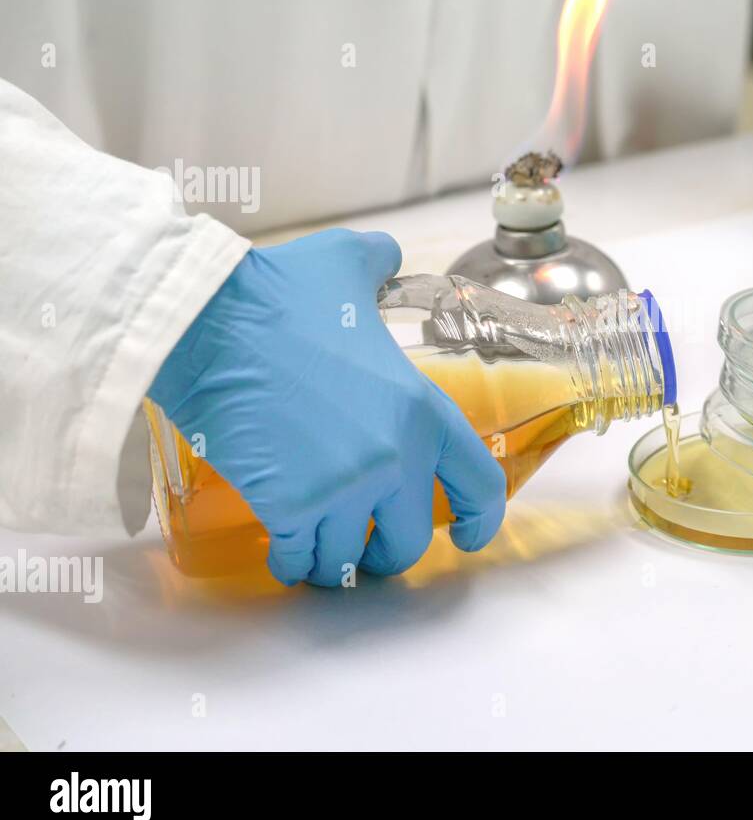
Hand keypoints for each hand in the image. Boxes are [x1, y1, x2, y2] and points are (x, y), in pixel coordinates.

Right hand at [148, 229, 506, 585]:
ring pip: (350, 559)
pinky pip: (298, 559)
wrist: (205, 322)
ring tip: (318, 551)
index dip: (480, 519)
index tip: (467, 535)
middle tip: (367, 544)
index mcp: (422, 409)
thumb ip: (378, 264)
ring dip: (335, 562)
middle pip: (409, 539)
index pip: (479, 483)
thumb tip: (387, 256)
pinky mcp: (290, 508)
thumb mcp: (345, 263)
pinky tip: (283, 553)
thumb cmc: (275, 294)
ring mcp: (343, 487)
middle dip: (387, 550)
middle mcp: (395, 457)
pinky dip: (290, 564)